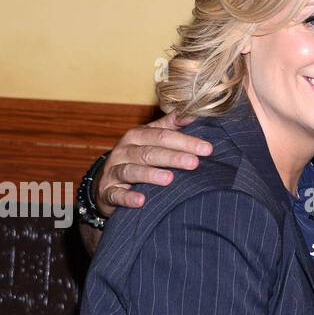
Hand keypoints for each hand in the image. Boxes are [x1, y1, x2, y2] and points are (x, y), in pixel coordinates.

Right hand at [95, 111, 211, 217]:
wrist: (106, 183)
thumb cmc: (136, 159)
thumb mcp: (150, 139)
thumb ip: (169, 126)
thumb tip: (193, 113)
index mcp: (136, 136)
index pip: (162, 135)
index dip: (185, 141)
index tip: (207, 148)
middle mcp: (123, 151)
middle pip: (148, 152)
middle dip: (172, 157)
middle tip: (194, 163)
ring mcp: (113, 171)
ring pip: (131, 171)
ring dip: (150, 175)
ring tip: (169, 179)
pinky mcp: (107, 192)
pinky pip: (116, 194)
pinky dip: (127, 197)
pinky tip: (141, 201)